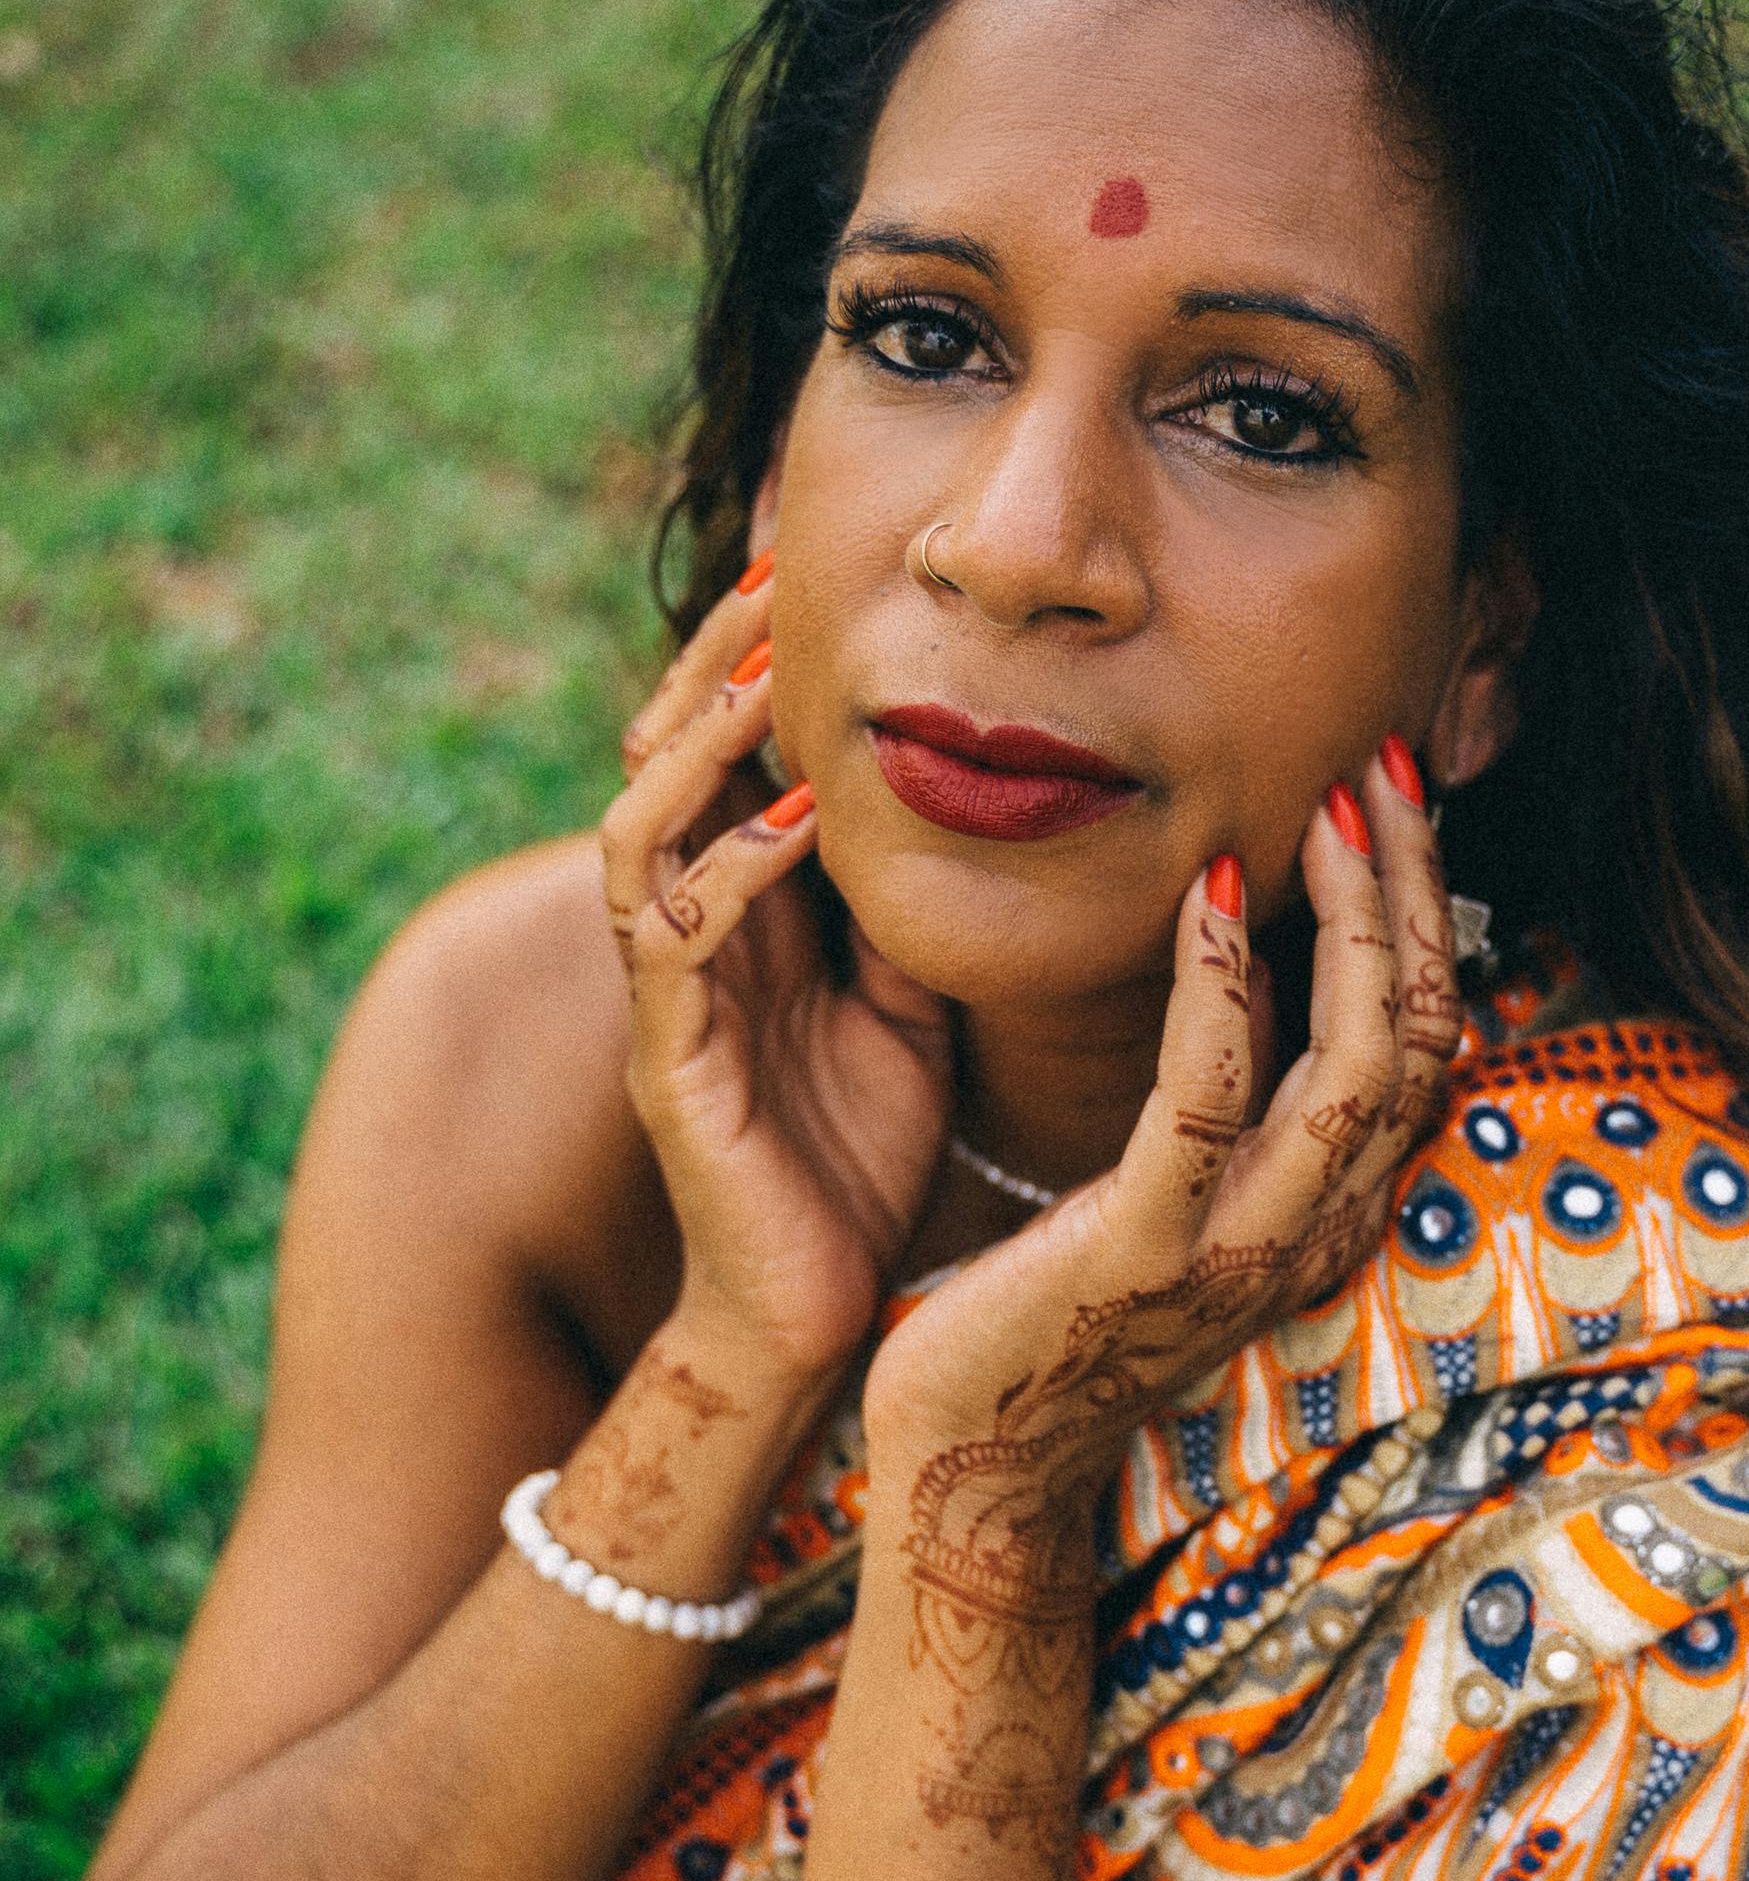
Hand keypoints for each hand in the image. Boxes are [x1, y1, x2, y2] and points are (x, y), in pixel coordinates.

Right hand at [600, 567, 950, 1392]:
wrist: (820, 1313)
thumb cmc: (868, 1158)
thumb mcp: (915, 1001)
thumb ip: (913, 903)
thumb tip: (976, 796)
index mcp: (742, 913)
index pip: (726, 753)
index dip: (756, 658)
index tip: (816, 567)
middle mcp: (687, 937)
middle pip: (659, 759)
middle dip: (709, 663)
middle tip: (773, 574)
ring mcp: (667, 998)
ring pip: (640, 832)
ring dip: (700, 748)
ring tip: (764, 678)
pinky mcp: (667, 1064)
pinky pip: (673, 941)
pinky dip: (733, 874)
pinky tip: (796, 834)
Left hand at [861, 750, 1460, 1695]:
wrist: (970, 1463)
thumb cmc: (1050, 1310)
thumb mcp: (1171, 1201)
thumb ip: (1224, 1106)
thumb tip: (1239, 959)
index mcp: (1327, 1212)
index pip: (1431, 1042)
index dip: (1427, 912)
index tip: (1391, 799)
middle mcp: (1313, 1230)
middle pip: (1423, 1034)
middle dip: (1414, 886)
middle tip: (1382, 764)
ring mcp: (1240, 1248)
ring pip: (1358, 1060)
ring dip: (1354, 917)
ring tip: (1327, 806)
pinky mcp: (1143, 1251)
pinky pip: (1210, 1098)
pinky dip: (1226, 986)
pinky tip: (1208, 895)